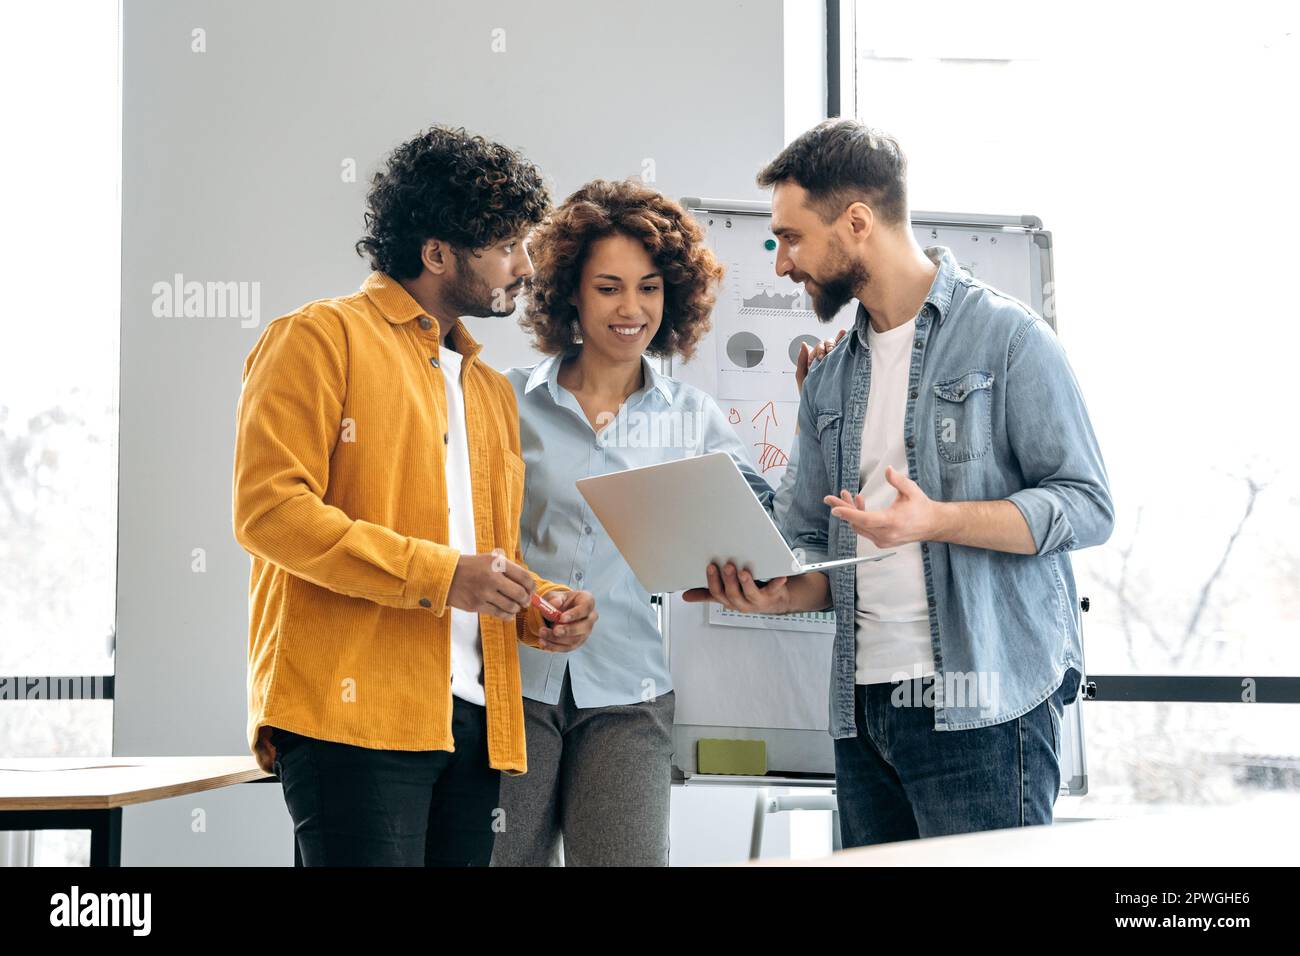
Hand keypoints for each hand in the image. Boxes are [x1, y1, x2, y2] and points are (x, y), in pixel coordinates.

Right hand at [446, 551, 534, 619]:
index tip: (532, 590)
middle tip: (526, 601)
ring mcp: (484, 593)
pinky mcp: (477, 605)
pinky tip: (508, 614)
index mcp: (497, 563)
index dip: (532, 586)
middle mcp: (492, 577)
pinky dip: (507, 616)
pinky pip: (498, 614)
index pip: (524, 576)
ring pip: (510, 606)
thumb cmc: (470, 567)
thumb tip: (527, 581)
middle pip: (519, 593)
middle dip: (526, 600)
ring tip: (516, 606)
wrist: (446, 576)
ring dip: (516, 608)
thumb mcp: (489, 559)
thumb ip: (507, 567)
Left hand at [536, 589, 596, 650]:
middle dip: (568, 630)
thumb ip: (554, 598)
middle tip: (555, 630)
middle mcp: (590, 618)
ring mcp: (585, 632)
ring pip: (575, 639)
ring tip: (543, 634)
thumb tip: (554, 604)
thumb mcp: (555, 595)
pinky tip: (543, 643)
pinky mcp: (577, 642)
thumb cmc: (559, 601)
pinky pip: (567, 648)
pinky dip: (554, 647)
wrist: (557, 610)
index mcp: (587, 601)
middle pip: (584, 626)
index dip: (574, 614)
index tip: (561, 618)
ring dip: (557, 639)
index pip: (586, 608)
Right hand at [682, 561, 792, 613]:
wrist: (775, 600)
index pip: (716, 592)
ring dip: (746, 583)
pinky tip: (779, 576)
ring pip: (749, 594)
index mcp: (728, 600)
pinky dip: (776, 583)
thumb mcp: (725, 594)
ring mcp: (756, 601)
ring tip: (744, 572)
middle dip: (729, 580)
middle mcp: (741, 603)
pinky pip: (773, 590)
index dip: (713, 580)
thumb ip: (706, 594)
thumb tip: (686, 596)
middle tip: (727, 566)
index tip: (711, 566)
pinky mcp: (771, 597)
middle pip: (732, 594)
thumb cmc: (749, 594)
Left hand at [794, 328, 846, 392]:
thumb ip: (801, 360)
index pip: (818, 346)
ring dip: (835, 343)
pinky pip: (843, 350)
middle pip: (828, 343)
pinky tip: (846, 335)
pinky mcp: (842, 365)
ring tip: (834, 350)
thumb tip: (804, 344)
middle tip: (825, 356)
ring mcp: (834, 361)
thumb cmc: (808, 392)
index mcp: (815, 359)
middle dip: (827, 346)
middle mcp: (825, 358)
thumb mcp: (802, 376)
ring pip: (836, 345)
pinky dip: (844, 341)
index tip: (819, 358)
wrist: (818, 405)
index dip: (819, 349)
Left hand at [824, 465, 941, 547]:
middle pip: (857, 523)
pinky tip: (859, 503)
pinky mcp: (882, 542)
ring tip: (846, 496)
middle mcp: (886, 534)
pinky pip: (864, 530)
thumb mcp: (911, 490)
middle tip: (829, 499)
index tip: (835, 509)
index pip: (865, 520)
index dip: (849, 514)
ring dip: (851, 512)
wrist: (932, 524)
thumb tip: (887, 470)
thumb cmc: (921, 507)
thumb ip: (898, 480)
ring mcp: (883, 540)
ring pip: (859, 527)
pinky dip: (859, 518)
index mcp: (892, 521)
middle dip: (843, 509)